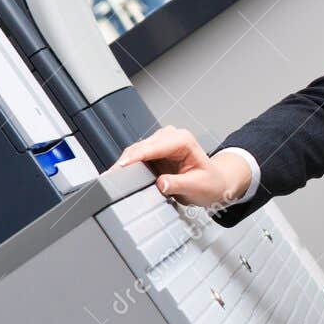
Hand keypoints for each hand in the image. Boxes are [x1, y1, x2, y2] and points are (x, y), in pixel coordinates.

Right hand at [112, 125, 248, 209]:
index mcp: (183, 140)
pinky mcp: (153, 152)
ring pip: (135, 151)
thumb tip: (162, 183)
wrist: (214, 183)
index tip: (121, 166)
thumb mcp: (197, 186)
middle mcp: (170, 137)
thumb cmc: (210, 182)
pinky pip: (135, 157)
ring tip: (111, 178)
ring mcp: (160, 143)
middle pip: (140, 147)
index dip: (135, 156)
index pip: (153, 146)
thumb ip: (179, 184)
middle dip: (125, 162)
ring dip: (123, 164)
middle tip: (110, 178)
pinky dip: (127, 166)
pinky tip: (119, 175)